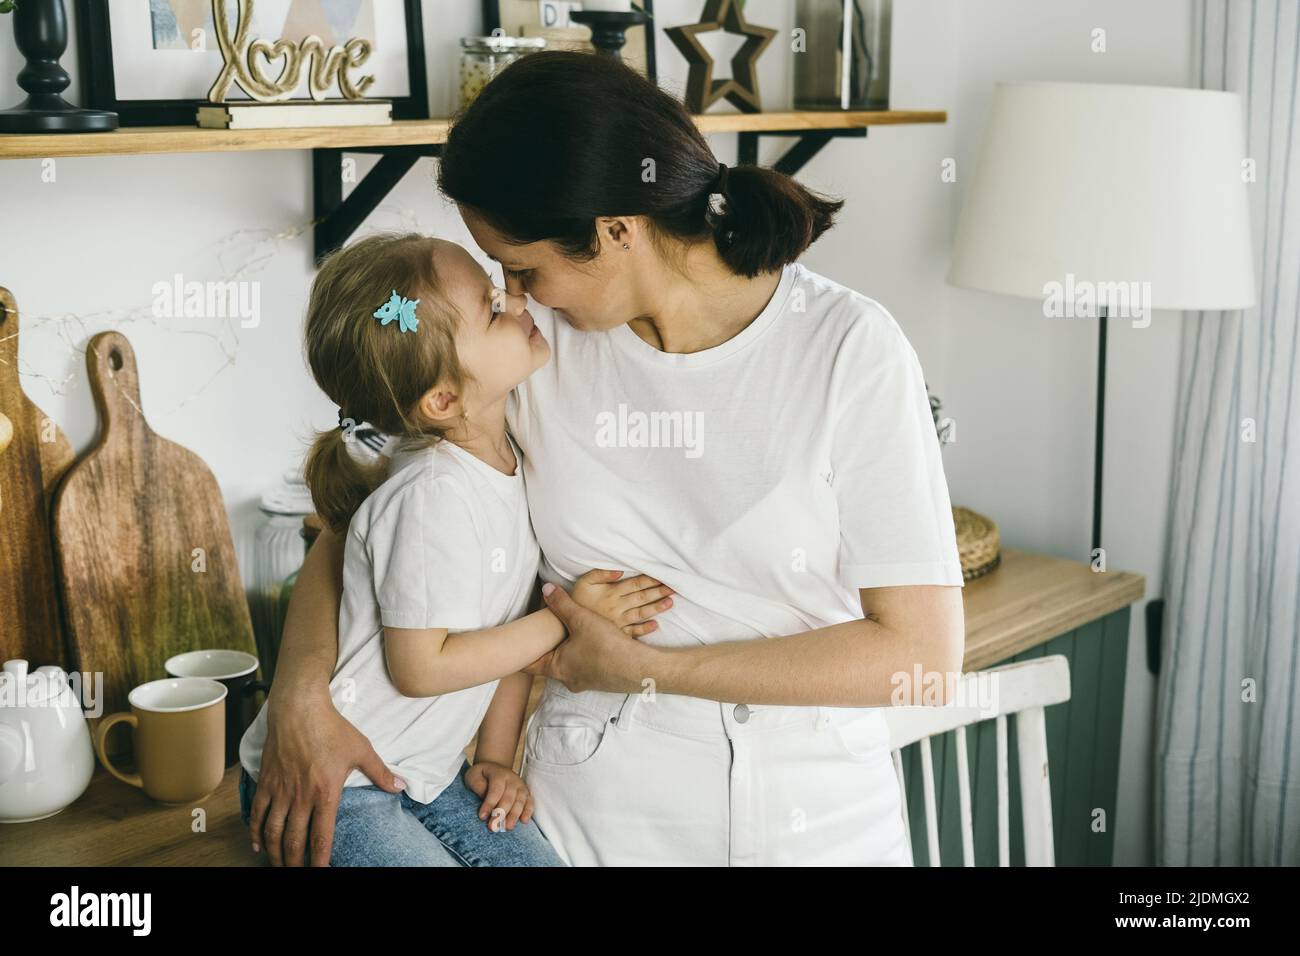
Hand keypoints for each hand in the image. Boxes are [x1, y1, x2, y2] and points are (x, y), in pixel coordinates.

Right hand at [249, 694, 403, 866]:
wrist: (300, 709)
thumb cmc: (332, 728)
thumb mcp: (362, 749)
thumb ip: (380, 773)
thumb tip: (400, 787)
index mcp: (326, 793)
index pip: (321, 837)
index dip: (319, 860)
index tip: (320, 872)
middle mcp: (301, 797)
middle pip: (294, 841)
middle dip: (295, 863)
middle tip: (297, 872)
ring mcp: (281, 790)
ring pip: (273, 832)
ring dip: (275, 853)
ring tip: (280, 865)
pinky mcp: (266, 782)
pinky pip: (257, 813)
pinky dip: (255, 833)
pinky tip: (257, 846)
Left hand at [463, 761, 533, 830]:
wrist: (495, 768)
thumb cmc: (482, 775)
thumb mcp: (473, 775)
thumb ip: (477, 786)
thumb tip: (484, 798)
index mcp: (499, 774)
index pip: (495, 790)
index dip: (489, 804)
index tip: (482, 817)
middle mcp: (512, 779)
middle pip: (509, 797)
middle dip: (501, 813)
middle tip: (493, 827)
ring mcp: (521, 786)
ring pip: (520, 801)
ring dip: (514, 815)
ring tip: (507, 827)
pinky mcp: (526, 793)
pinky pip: (530, 802)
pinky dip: (528, 812)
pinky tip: (524, 821)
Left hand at [528, 582, 656, 692]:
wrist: (639, 668)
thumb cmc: (607, 647)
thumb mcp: (581, 619)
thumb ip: (562, 603)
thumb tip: (546, 588)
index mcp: (557, 668)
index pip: (528, 664)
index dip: (520, 653)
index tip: (512, 647)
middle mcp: (568, 679)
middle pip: (549, 663)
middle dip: (548, 647)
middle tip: (542, 633)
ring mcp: (586, 682)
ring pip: (570, 664)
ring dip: (569, 649)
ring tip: (569, 633)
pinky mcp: (601, 679)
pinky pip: (587, 665)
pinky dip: (586, 653)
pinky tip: (594, 642)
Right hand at [571, 568, 673, 635]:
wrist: (564, 625)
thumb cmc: (576, 600)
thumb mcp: (584, 581)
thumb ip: (601, 573)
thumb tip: (620, 570)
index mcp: (612, 593)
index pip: (636, 584)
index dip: (652, 579)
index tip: (666, 575)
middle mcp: (618, 607)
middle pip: (643, 597)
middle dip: (659, 591)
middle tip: (675, 587)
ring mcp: (618, 622)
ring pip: (641, 613)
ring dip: (656, 608)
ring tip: (670, 602)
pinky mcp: (616, 633)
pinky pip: (633, 631)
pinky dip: (645, 629)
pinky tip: (656, 625)